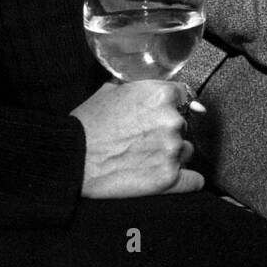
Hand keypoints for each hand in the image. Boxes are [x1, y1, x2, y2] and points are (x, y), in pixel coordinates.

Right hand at [71, 80, 203, 197]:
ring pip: (186, 150)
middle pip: (184, 125)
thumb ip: (138, 85)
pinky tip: (178, 177)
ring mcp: (171, 151)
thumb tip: (153, 85)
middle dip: (168, 131)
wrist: (71, 160)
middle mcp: (172, 121)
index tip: (163, 114)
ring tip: (147, 158)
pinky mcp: (168, 179)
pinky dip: (188, 180)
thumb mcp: (110, 89)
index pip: (185, 96)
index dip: (173, 105)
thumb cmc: (88, 125)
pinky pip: (194, 180)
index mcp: (161, 95)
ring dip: (172, 155)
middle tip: (144, 139)